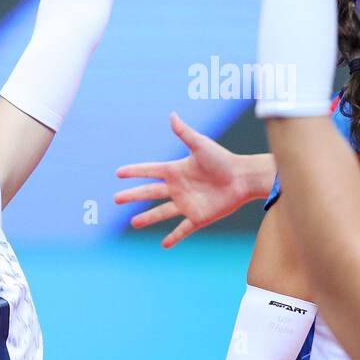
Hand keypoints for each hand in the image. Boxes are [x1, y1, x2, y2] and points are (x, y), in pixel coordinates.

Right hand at [114, 113, 264, 247]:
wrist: (243, 178)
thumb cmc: (223, 159)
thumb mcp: (201, 145)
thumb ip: (184, 133)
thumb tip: (171, 114)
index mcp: (176, 170)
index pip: (150, 171)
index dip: (134, 171)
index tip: (118, 173)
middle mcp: (179, 188)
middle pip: (150, 192)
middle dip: (133, 196)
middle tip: (116, 199)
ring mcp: (187, 204)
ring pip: (162, 212)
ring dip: (147, 218)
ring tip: (132, 223)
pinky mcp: (198, 217)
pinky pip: (183, 229)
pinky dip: (174, 237)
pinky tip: (164, 244)